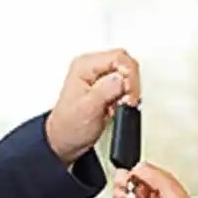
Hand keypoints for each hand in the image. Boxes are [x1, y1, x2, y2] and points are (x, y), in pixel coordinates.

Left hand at [45, 50, 141, 164]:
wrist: (66, 140)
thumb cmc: (70, 126)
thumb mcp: (88, 108)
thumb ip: (106, 90)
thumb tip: (122, 78)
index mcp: (84, 66)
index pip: (118, 57)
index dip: (129, 75)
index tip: (128, 93)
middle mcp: (91, 67)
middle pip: (125, 62)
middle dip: (131, 82)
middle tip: (126, 99)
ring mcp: (99, 76)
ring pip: (127, 73)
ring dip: (130, 90)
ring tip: (121, 104)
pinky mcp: (106, 86)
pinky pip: (125, 84)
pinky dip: (127, 95)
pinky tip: (119, 105)